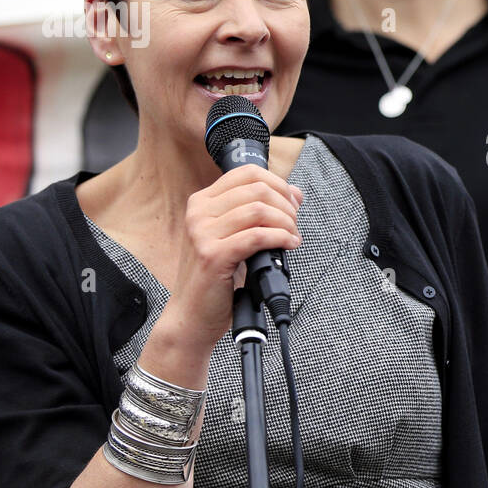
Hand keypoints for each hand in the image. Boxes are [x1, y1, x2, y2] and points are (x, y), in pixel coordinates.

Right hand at [165, 164, 302, 352]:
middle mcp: (198, 212)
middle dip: (286, 206)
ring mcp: (202, 233)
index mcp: (202, 202)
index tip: (292, 202)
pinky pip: (257, 236)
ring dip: (286, 223)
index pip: (247, 173)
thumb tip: (295, 193)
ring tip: (292, 237)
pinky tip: (288, 245)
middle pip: (257, 189)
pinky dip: (280, 238)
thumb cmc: (215, 277)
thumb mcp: (235, 237)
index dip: (278, 184)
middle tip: (294, 224)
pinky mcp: (213, 255)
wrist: (192, 314)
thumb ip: (260, 212)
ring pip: (259, 210)